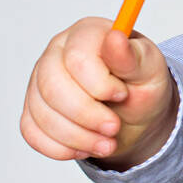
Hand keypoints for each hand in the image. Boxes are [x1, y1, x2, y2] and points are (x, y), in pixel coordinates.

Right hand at [20, 17, 177, 169]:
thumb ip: (133, 57)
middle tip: (114, 128)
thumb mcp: (150, 71)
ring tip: (107, 143)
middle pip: (53, 87)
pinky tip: (85, 147)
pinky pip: (32, 132)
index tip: (122, 95)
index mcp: (86, 34)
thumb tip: (116, 38)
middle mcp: (57, 53)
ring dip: (78, 137)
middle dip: (87, 115)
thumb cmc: (142, 86)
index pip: (77, 59)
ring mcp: (40, 81)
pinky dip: (60, 148)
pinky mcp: (33, 109)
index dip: (100, 85)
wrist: (137, 117)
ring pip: (42, 113)